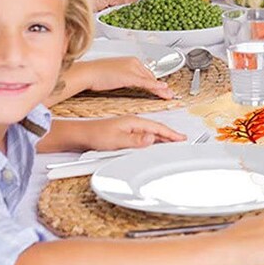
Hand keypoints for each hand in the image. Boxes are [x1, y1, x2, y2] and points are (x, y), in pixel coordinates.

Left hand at [71, 115, 186, 150]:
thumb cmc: (96, 135)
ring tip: (171, 142)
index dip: (171, 134)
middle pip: (156, 129)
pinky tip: (153, 143)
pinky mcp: (125, 133)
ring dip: (162, 137)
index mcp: (133, 121)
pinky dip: (152, 139)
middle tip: (181, 140)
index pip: (157, 128)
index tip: (181, 138)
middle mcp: (133, 123)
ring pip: (150, 132)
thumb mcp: (117, 140)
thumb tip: (151, 138)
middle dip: (170, 134)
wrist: (82, 134)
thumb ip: (135, 140)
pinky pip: (144, 135)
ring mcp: (129, 127)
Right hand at [73, 57, 173, 98]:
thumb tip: (129, 81)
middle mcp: (133, 62)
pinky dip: (155, 87)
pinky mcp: (129, 76)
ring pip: (150, 80)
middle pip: (150, 76)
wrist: (87, 73)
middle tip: (168, 94)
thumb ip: (125, 77)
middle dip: (160, 86)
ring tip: (168, 95)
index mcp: (130, 60)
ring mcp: (132, 68)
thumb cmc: (96, 75)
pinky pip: (146, 82)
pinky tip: (162, 90)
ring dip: (160, 89)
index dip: (154, 82)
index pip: (146, 73)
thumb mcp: (115, 75)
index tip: (160, 88)